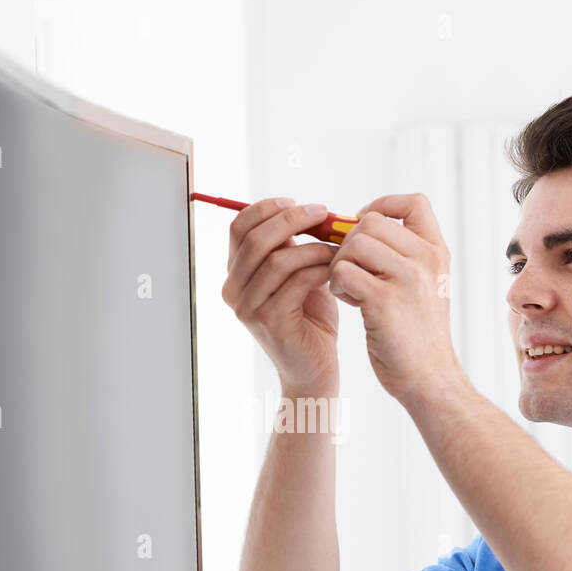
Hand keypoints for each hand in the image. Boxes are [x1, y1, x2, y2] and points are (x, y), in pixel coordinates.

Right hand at [221, 198, 340, 393]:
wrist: (315, 369)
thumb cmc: (310, 320)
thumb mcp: (297, 274)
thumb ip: (293, 246)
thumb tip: (306, 209)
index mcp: (236, 274)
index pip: (239, 227)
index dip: (266, 208)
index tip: (296, 201)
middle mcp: (234, 290)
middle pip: (255, 239)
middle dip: (292, 219)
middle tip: (323, 212)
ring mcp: (249, 308)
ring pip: (278, 260)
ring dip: (313, 247)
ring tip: (338, 247)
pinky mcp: (271, 322)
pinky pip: (296, 282)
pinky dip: (319, 269)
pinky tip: (336, 269)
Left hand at [327, 193, 465, 403]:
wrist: (429, 378)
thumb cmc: (417, 335)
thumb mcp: (425, 286)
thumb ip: (402, 257)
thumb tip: (359, 226)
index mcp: (437, 252)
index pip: (414, 202)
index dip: (382, 205)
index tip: (365, 226)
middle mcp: (427, 259)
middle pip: (371, 222)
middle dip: (349, 244)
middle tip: (351, 272)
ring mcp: (408, 278)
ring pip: (353, 245)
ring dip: (340, 265)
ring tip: (349, 289)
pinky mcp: (384, 300)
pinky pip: (343, 272)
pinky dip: (337, 285)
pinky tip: (349, 301)